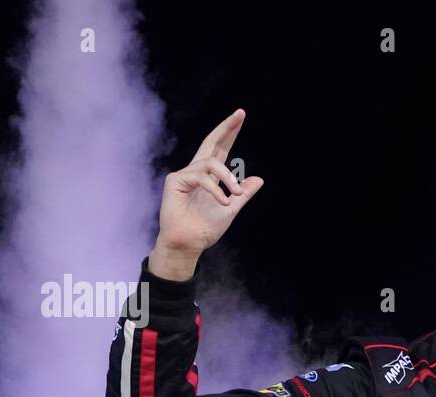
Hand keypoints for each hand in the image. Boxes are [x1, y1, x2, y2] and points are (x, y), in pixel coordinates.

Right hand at [149, 109, 264, 279]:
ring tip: (235, 195)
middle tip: (241, 113)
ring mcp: (185, 174)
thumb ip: (243, 194)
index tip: (241, 116)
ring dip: (228, 178)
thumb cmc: (205, 228)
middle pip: (211, 142)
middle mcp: (197, 171)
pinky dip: (215, 189)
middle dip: (226, 128)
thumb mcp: (232, 209)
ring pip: (211, 163)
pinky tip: (223, 202)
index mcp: (210, 176)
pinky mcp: (176, 181)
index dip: (230, 133)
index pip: (221, 149)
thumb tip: (259, 179)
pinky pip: (201, 177)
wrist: (189, 244)